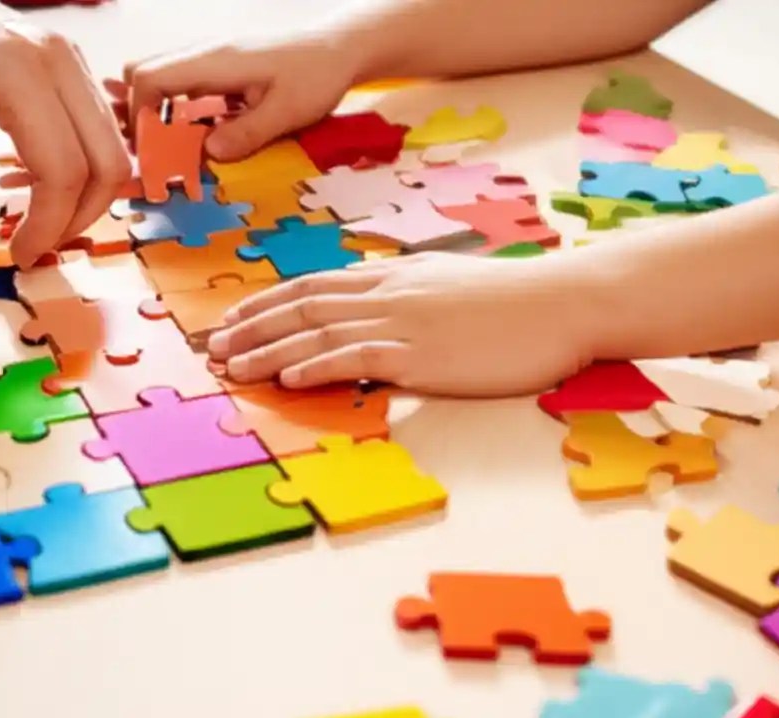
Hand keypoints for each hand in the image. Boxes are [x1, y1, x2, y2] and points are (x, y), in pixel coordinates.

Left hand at [0, 0, 130, 283]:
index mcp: (19, 73)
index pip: (65, 171)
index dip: (48, 226)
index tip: (15, 255)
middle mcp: (61, 62)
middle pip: (109, 165)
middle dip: (79, 219)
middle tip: (35, 245)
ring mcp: (75, 60)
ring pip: (114, 151)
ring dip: (86, 199)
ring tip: (40, 222)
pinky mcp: (75, 67)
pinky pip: (101, 133)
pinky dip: (84, 172)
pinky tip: (43, 188)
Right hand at [105, 30, 367, 160]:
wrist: (339, 48)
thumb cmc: (317, 75)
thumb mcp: (288, 111)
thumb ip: (247, 133)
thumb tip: (208, 153)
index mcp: (215, 62)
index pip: (150, 78)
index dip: (140, 116)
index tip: (151, 150)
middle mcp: (205, 56)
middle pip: (144, 74)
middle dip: (141, 114)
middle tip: (158, 152)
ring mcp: (211, 61)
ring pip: (164, 81)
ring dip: (162, 115)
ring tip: (176, 151)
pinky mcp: (221, 71)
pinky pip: (186, 88)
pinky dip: (181, 112)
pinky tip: (199, 136)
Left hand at [206, 253, 605, 396]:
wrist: (563, 302)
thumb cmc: (516, 298)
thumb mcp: (451, 280)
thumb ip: (409, 288)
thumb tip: (379, 295)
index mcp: (394, 275)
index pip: (315, 285)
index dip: (268, 302)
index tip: (235, 317)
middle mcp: (388, 293)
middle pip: (303, 307)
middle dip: (253, 327)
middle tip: (215, 347)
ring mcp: (403, 322)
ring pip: (318, 334)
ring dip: (270, 352)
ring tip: (233, 368)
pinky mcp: (422, 354)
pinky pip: (356, 358)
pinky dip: (317, 367)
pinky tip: (289, 380)